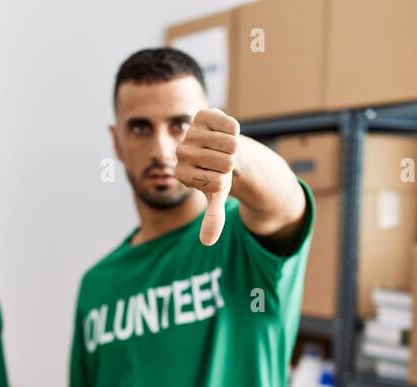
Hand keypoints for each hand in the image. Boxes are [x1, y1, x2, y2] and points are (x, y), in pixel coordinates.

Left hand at [176, 107, 240, 245]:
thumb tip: (208, 243)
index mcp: (181, 174)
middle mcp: (180, 152)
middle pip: (226, 162)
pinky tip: (224, 133)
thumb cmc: (217, 175)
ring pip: (231, 144)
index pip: (218, 182)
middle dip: (231, 164)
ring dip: (234, 148)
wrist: (220, 149)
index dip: (225, 181)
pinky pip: (231, 125)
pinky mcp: (203, 115)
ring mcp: (190, 132)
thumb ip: (212, 218)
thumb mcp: (216, 197)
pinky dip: (235, 131)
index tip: (215, 177)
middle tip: (221, 162)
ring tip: (223, 148)